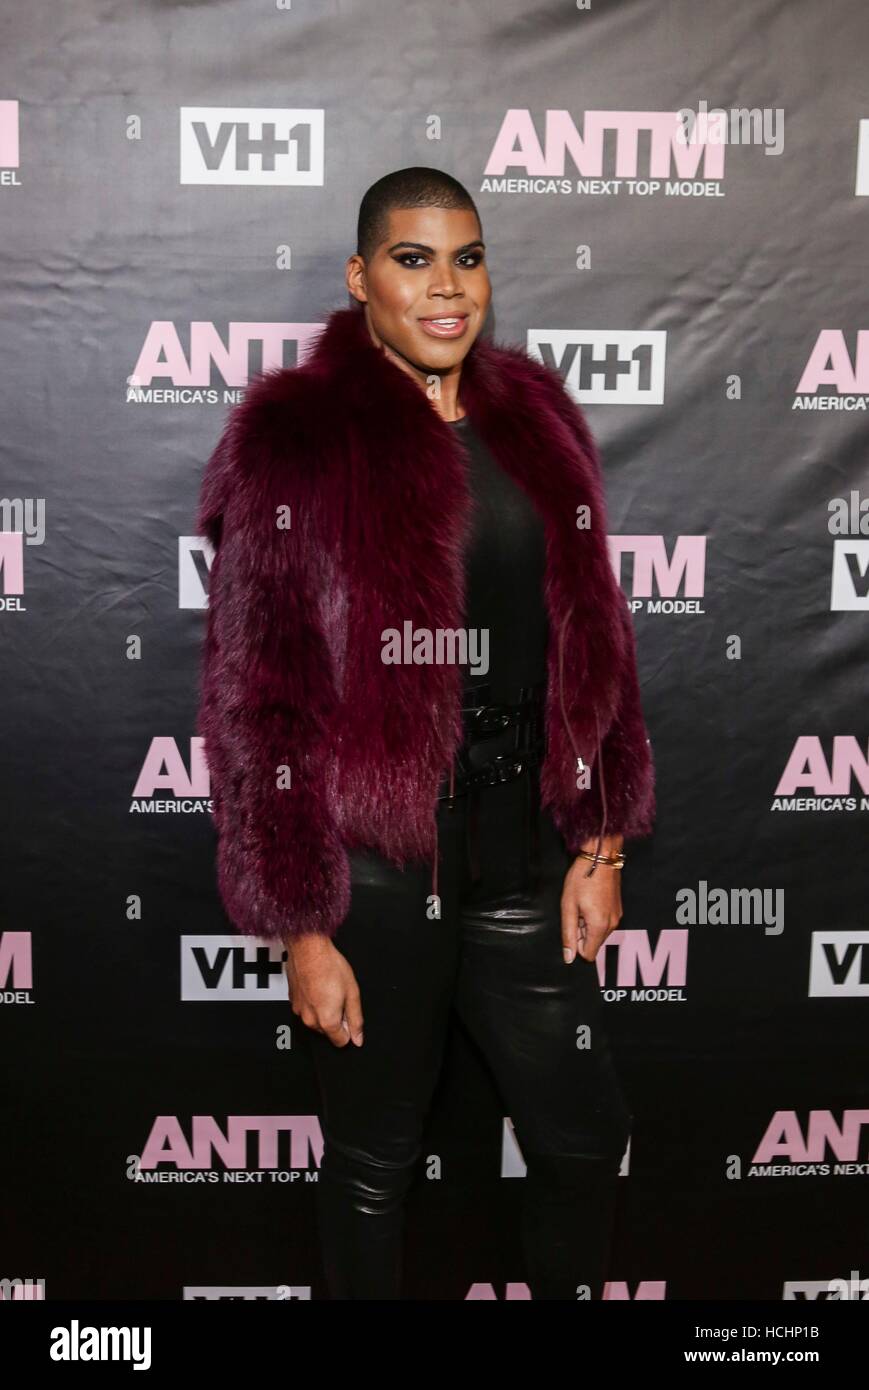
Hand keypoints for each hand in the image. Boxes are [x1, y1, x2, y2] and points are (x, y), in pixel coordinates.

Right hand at [283, 934, 363, 1046]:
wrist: (307, 948)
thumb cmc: (329, 966)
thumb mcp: (352, 992)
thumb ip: (356, 1019)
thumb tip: (358, 1038)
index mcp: (327, 1021)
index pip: (341, 1041)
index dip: (349, 1029)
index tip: (349, 1014)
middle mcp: (310, 1020)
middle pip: (327, 1032)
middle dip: (336, 1019)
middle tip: (340, 997)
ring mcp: (298, 1011)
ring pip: (316, 1021)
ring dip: (323, 1010)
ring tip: (328, 989)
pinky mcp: (292, 1001)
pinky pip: (306, 1010)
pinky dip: (313, 1002)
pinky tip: (318, 986)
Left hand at [560, 843, 623, 963]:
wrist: (600, 856)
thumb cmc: (582, 878)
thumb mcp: (568, 906)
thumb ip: (568, 934)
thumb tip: (569, 957)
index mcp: (599, 926)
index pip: (588, 954)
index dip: (576, 944)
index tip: (572, 924)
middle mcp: (612, 924)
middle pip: (594, 944)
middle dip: (582, 933)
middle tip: (576, 910)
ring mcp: (617, 916)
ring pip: (599, 933)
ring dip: (588, 924)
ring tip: (583, 903)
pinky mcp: (618, 909)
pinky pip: (605, 923)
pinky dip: (595, 917)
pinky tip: (590, 900)